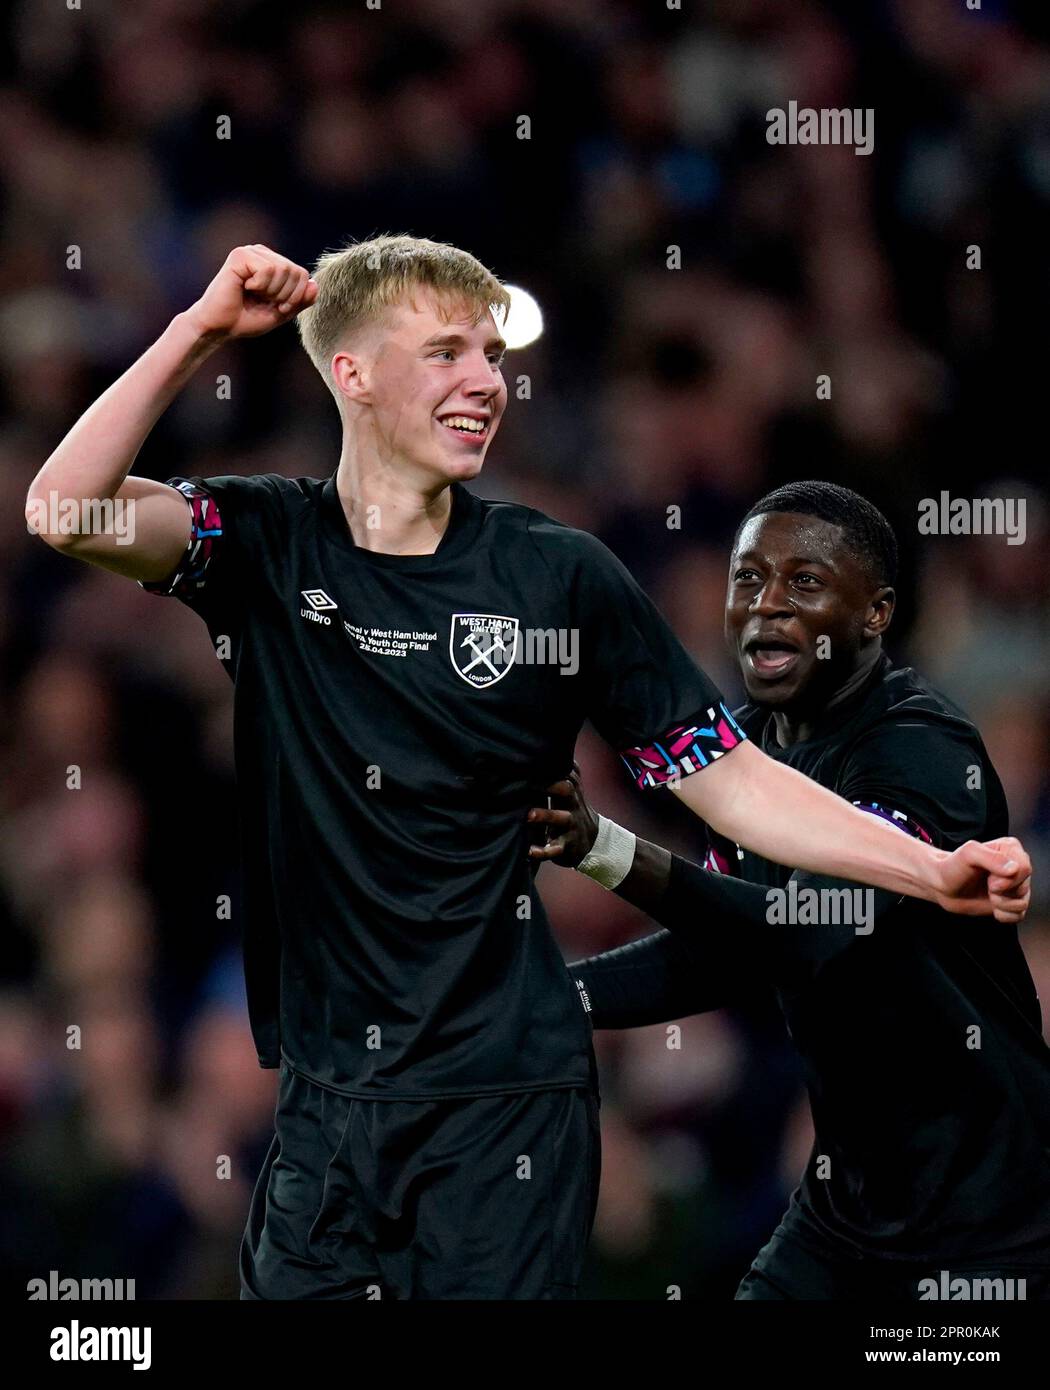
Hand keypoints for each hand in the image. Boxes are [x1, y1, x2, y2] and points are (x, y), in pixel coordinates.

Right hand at [184, 245, 317, 342]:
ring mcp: (251, 252)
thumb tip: (315, 284)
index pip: (302, 275)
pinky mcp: (240, 255)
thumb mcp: (281, 312)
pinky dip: (260, 286)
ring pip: (283, 269)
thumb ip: (299, 301)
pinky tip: (245, 287)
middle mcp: (263, 254)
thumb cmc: (246, 319)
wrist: (219, 326)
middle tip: (264, 302)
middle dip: (285, 295)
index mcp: (273, 264)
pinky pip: (267, 269)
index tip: (278, 307)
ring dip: (272, 291)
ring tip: (254, 295)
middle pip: (295, 271)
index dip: (296, 297)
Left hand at [527, 763, 599, 866]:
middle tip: (530, 781)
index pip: (564, 772)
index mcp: (570, 789)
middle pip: (566, 789)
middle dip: (551, 785)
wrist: (594, 842)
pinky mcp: (567, 846)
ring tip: (528, 815)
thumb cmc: (572, 810)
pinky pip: (556, 849)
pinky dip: (543, 851)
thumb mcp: (570, 789)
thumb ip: (560, 770)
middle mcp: (572, 805)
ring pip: (560, 818)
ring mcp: (571, 825)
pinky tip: (530, 851)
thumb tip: (547, 741)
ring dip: (545, 815)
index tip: (531, 757)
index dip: (550, 765)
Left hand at [931, 837, 1031, 922]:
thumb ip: (991, 858)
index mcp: (1011, 849)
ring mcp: (1016, 886)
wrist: (943, 886)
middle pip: (1023, 888)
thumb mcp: (968, 854)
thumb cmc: (954, 866)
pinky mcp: (1012, 903)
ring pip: (1021, 904)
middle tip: (986, 885)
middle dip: (1000, 892)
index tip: (989, 879)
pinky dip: (1002, 915)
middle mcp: (1017, 867)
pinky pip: (1018, 916)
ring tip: (988, 894)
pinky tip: (991, 905)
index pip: (1024, 868)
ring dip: (1000, 904)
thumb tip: (1014, 870)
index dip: (1007, 879)